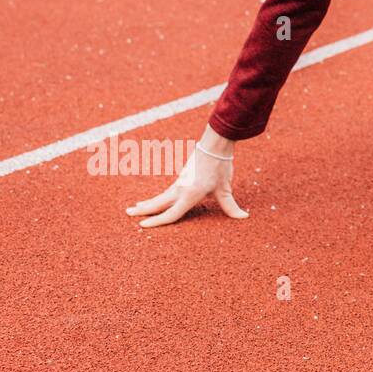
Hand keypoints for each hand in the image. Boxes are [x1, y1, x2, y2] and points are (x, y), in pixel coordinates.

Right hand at [126, 128, 247, 227]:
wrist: (214, 145)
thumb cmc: (219, 166)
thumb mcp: (225, 189)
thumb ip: (231, 206)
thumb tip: (244, 217)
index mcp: (189, 194)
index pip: (171, 213)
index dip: (156, 221)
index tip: (142, 226)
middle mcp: (180, 189)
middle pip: (158, 203)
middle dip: (144, 210)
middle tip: (128, 214)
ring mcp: (179, 183)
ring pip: (161, 197)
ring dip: (148, 203)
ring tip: (136, 207)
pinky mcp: (182, 178)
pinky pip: (167, 192)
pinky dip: (158, 198)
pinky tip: (155, 200)